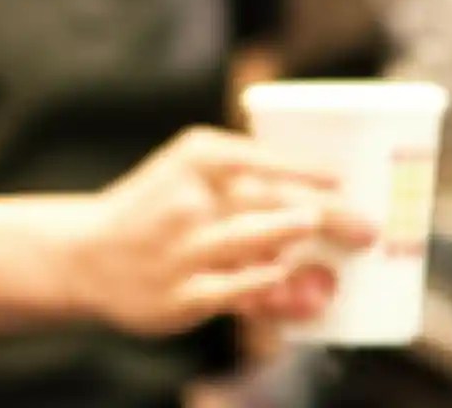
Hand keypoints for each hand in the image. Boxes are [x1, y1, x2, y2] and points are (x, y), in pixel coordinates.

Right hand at [64, 127, 374, 336]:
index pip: (258, 158)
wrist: (86, 255)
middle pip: (267, 200)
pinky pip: (232, 290)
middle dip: (323, 212)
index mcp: (198, 157)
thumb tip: (330, 196)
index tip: (342, 177)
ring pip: (248, 240)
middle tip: (365, 225)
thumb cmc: (161, 208)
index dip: (303, 168)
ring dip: (289, 234)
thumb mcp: (192, 173)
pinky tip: (286, 281)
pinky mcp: (180, 294)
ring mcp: (182, 248)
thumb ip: (250, 177)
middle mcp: (188, 200)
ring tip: (319, 229)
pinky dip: (262, 286)